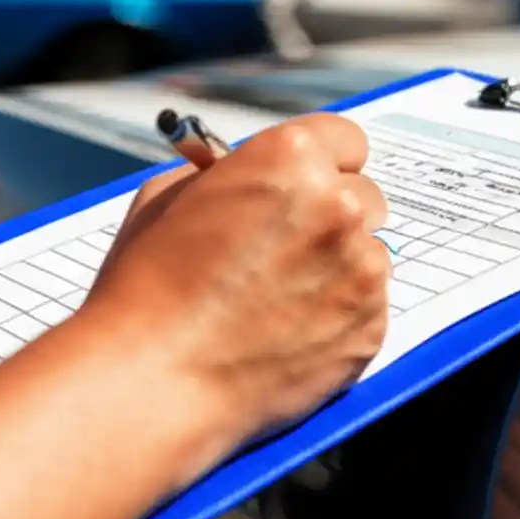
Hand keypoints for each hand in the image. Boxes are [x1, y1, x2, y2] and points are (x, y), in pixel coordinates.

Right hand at [81, 114, 391, 455]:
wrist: (154, 379)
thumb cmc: (148, 288)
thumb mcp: (170, 198)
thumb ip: (228, 174)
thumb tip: (253, 174)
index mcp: (290, 158)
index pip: (346, 139)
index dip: (323, 163)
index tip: (310, 184)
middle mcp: (338, 205)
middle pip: (365, 195)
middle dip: (332, 216)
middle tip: (288, 247)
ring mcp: (361, 268)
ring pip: (369, 254)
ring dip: (338, 268)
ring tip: (278, 299)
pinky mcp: (371, 326)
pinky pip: (369, 307)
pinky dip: (340, 316)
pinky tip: (290, 331)